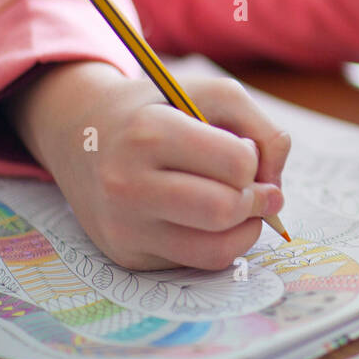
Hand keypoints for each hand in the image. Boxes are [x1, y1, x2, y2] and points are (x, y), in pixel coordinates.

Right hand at [5, 62, 291, 270]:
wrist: (81, 134)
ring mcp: (123, 225)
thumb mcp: (211, 95)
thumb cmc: (160, 111)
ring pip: (217, 249)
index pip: (237, 163)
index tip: (240, 150)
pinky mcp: (126, 255)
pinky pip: (197, 263)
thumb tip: (277, 189)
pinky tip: (209, 220)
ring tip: (239, 205)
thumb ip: (262, 130)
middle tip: (255, 188)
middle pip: (226, 211)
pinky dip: (219, 244)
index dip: (253, 158)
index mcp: (149, 133)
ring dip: (246, 229)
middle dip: (256, 200)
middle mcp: (127, 183)